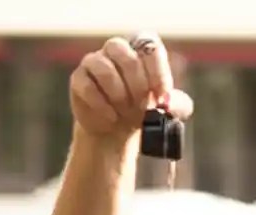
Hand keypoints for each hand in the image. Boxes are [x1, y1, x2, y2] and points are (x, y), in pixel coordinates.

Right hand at [69, 32, 193, 142]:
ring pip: (102, 66)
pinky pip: (86, 85)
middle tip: (142, 106)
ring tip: (125, 112)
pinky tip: (112, 118)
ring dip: (118, 93)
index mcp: (141, 51)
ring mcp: (94, 62)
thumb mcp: (167, 111)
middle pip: (120, 49)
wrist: (117, 128)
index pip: (148, 44)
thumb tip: (167, 102)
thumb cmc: (144, 111)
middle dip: (135, 82)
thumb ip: (177, 104)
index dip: (156, 70)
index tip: (161, 96)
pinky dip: (102, 105)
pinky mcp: (78, 80)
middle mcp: (116, 51)